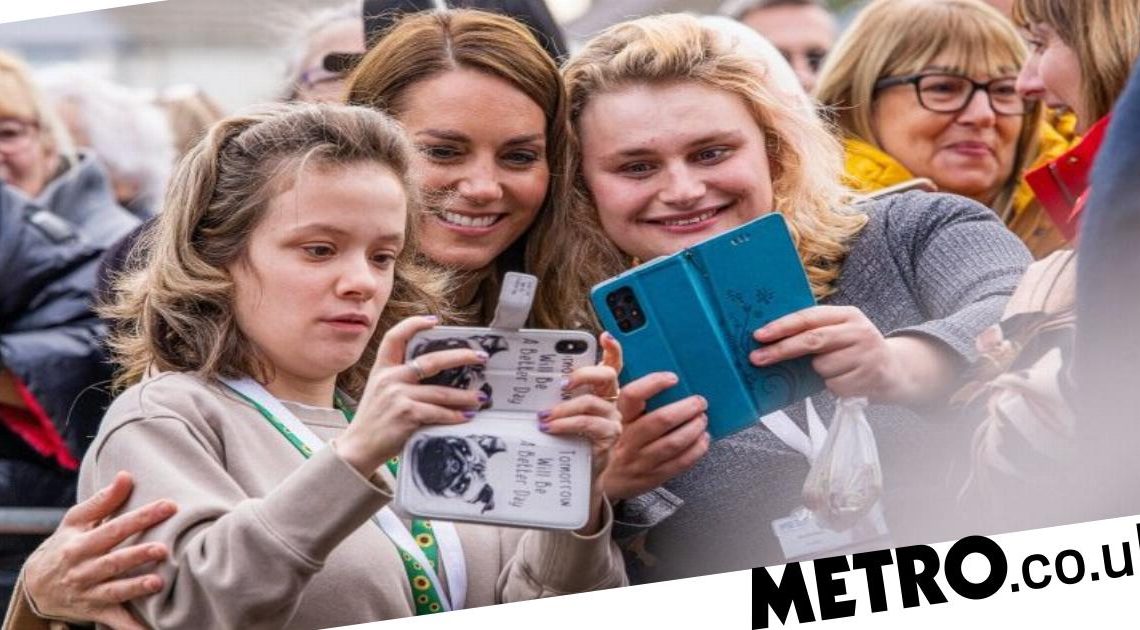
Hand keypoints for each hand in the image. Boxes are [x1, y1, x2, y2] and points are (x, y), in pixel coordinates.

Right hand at [24, 471, 175, 629]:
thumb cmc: (64, 545)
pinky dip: (131, 628)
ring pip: (114, 590)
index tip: (170, 506)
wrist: (36, 585)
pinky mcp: (95, 610)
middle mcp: (84, 569)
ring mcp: (89, 592)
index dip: (142, 517)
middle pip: (114, 561)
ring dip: (135, 588)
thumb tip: (126, 475)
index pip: (115, 528)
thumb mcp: (75, 521)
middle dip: (138, 555)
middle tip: (164, 548)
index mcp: (81, 544)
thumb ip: (103, 500)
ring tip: (157, 583)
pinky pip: (114, 621)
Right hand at [336, 316, 487, 475]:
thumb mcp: (381, 391)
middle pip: (431, 361)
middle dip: (461, 357)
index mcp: (382, 369)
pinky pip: (438, 412)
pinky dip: (455, 415)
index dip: (413, 325)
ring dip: (464, 396)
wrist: (358, 447)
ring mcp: (397, 395)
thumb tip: (439, 372)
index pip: (394, 337)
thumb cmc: (374, 420)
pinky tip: (466, 417)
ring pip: (441, 392)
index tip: (433, 321)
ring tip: (480, 397)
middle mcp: (389, 378)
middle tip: (480, 357)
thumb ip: (401, 378)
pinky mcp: (406, 414)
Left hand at [540, 332, 623, 532]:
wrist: (576, 479)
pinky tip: (552, 428)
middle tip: (562, 383)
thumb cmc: (565, 444)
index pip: (613, 365)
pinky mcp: (608, 438)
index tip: (604, 336)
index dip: (612, 349)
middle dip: (583, 374)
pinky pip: (589, 424)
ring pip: (592, 402)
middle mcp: (611, 403)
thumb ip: (554, 399)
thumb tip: (530, 384)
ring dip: (564, 408)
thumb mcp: (558, 416)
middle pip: (608, 376)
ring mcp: (612, 421)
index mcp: (601, 393)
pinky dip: (567, 424)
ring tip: (545, 417)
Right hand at [600, 371, 709, 499]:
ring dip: (694, 428)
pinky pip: (680, 463)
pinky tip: (702, 440)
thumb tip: (662, 377)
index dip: (653, 383)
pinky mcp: (653, 476)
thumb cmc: (614, 444)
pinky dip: (696, 449)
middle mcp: (628, 440)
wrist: (604, 483)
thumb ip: (632, 400)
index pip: (632, 396)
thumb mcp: (613, 419)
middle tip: (699, 401)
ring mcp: (641, 460)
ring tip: (702, 419)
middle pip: (660, 420)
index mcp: (618, 420)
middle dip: (686, 408)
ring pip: (673, 442)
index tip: (672, 378)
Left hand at [750, 305, 956, 404]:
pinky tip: (847, 380)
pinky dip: (833, 386)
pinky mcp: (869, 377)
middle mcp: (859, 331)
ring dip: (818, 372)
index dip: (782, 326)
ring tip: (836, 369)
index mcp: (848, 314)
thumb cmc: (855, 350)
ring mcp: (866, 354)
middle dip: (781, 350)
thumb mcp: (841, 331)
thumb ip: (815, 330)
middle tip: (756, 358)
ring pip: (822, 367)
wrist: (896, 371)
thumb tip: (770, 340)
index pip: (809, 317)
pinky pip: (834, 385)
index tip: (758, 335)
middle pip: (811, 340)